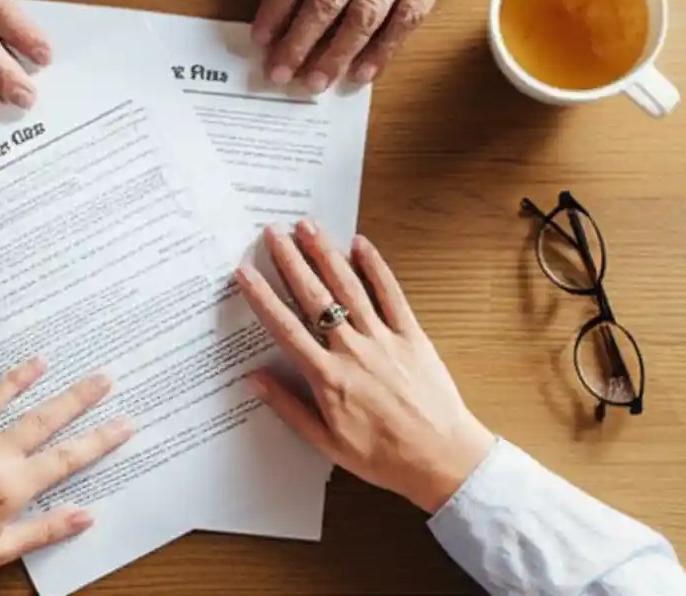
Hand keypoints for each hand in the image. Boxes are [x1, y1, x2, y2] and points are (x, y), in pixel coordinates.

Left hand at [0, 358, 132, 592]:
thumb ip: (43, 531)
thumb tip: (85, 516)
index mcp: (10, 491)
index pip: (66, 461)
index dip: (99, 442)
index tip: (125, 425)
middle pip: (51, 426)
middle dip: (85, 404)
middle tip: (111, 383)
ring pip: (26, 411)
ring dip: (60, 391)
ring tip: (88, 374)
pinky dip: (11, 381)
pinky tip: (33, 364)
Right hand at [237, 222, 494, 512]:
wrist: (441, 458)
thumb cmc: (383, 457)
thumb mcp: (327, 443)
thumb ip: (289, 407)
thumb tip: (255, 380)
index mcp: (328, 378)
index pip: (285, 329)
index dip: (262, 297)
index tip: (245, 272)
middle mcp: (353, 351)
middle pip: (314, 297)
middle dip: (291, 261)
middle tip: (273, 232)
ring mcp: (384, 339)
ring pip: (349, 288)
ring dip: (326, 254)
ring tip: (308, 226)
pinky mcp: (412, 336)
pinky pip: (392, 294)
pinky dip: (376, 267)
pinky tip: (361, 243)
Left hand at [250, 0, 506, 91]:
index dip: (276, 8)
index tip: (261, 37)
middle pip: (326, 2)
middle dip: (298, 42)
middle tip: (279, 72)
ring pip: (363, 18)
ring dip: (335, 55)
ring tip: (314, 83)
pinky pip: (407, 20)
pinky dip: (384, 50)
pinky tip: (363, 73)